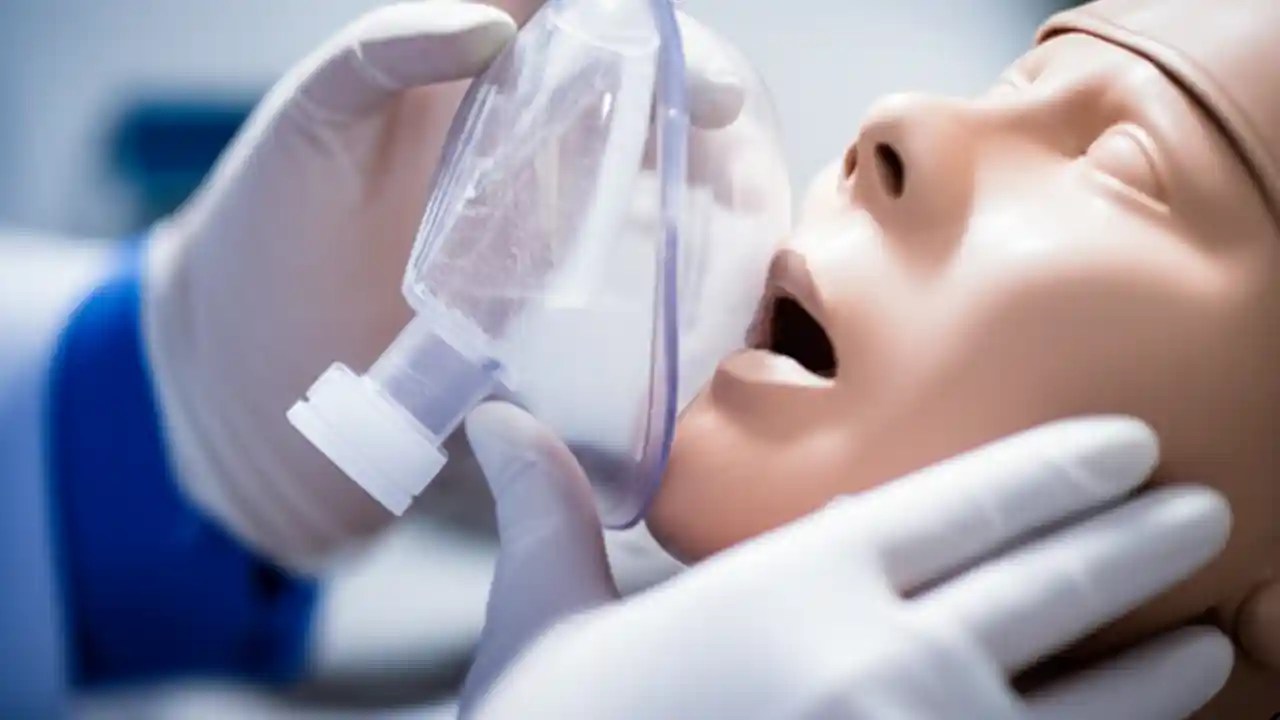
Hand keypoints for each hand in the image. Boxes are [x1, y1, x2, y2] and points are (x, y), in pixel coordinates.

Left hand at [141, 1, 745, 568]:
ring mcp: (544, 233)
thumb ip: (383, 52)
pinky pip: (627, 282)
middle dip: (692, 103)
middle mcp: (524, 150)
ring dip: (706, 185)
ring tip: (742, 204)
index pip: (580, 26)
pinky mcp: (548, 312)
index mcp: (475, 82)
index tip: (687, 64)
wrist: (247, 370)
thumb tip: (490, 20)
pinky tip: (709, 278)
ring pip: (650, 189)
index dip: (642, 29)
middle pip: (637, 105)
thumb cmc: (268, 225)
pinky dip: (676, 273)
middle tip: (723, 127)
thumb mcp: (312, 117)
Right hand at [460, 403, 1232, 718]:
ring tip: (1206, 637)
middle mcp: (885, 658)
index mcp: (799, 585)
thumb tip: (499, 422)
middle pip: (1051, 581)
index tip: (1124, 448)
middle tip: (1200, 511)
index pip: (967, 501)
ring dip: (1157, 666)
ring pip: (1089, 702)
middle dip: (1137, 541)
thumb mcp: (543, 625)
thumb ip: (547, 514)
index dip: (1060, 467)